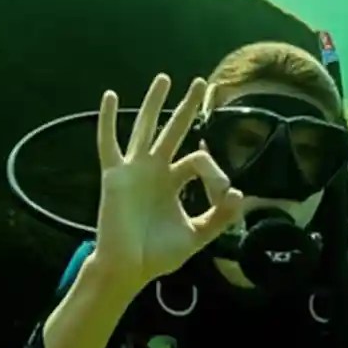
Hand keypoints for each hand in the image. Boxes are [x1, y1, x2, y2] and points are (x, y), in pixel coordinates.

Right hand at [92, 74, 244, 290]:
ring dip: (154, 103)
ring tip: (164, 78)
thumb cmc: (158, 254)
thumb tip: (240, 194)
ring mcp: (135, 170)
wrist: (129, 269)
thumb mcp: (198, 235)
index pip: (200, 160)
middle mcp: (156, 170)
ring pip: (145, 127)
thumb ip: (220, 217)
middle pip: (174, 129)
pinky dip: (107, 120)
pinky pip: (109, 143)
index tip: (225, 195)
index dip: (217, 173)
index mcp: (174, 181)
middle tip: (202, 83)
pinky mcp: (115, 175)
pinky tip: (109, 96)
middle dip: (188, 107)